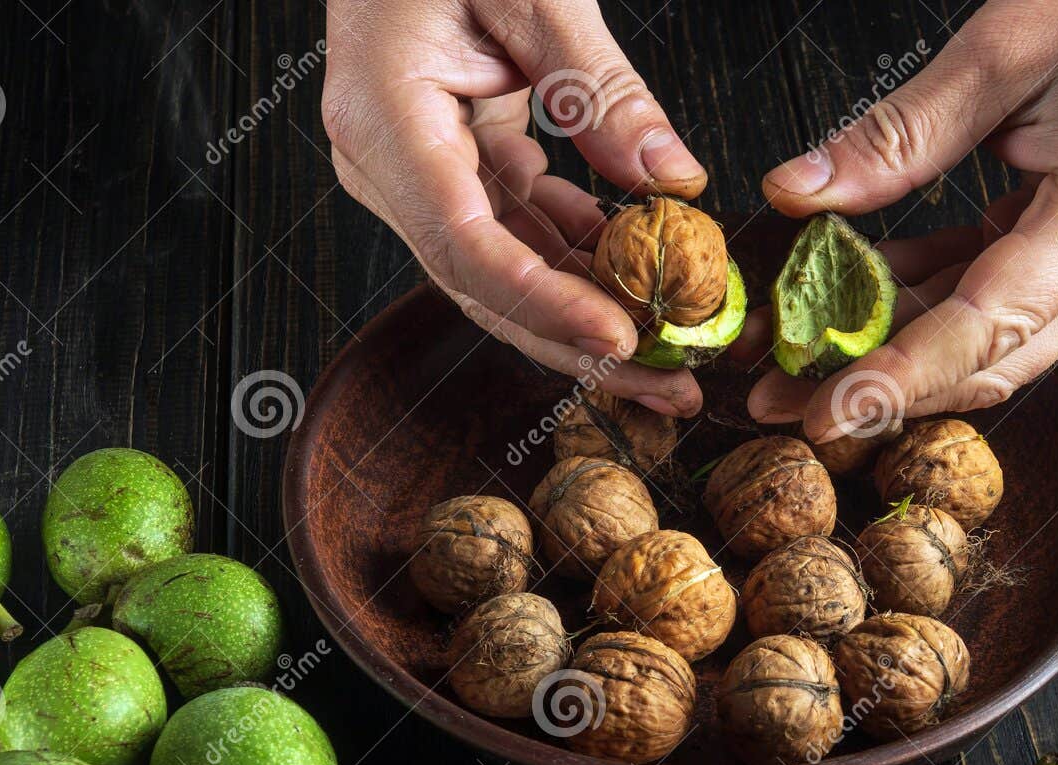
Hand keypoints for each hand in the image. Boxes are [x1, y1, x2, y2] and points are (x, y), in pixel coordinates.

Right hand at [322, 0, 708, 415]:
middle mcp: (388, 164)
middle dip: (578, 344)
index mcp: (385, 120)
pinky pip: (521, 230)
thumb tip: (671, 179)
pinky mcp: (455, 164)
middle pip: (486, 286)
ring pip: (507, 272)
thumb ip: (598, 86)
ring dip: (588, 313)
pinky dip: (582, 256)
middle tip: (667, 384)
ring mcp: (418, 170)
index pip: (465, 246)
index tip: (620, 337)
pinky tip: (642, 280)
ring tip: (672, 354)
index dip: (544, 305)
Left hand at [739, 0, 1057, 439]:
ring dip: (898, 350)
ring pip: (991, 340)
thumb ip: (898, 137)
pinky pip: (1003, 298)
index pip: (987, 327)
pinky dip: (934, 300)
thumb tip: (798, 192)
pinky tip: (863, 295)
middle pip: (988, 361)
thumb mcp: (1003, 50)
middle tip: (780, 399)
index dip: (898, 379)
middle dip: (880, 388)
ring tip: (801, 356)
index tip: (822, 415)